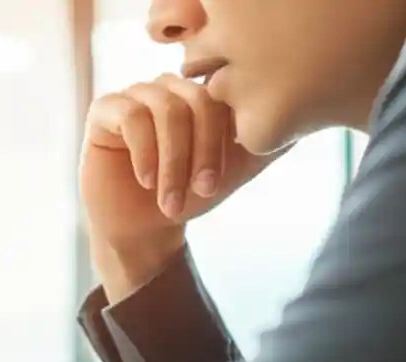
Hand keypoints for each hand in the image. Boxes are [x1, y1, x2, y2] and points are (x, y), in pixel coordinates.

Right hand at [81, 74, 281, 301]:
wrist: (144, 230)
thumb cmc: (188, 197)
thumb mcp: (235, 170)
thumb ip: (263, 143)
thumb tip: (300, 122)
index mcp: (199, 95)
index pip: (223, 97)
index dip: (222, 140)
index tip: (216, 184)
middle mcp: (168, 87)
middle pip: (195, 99)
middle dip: (201, 151)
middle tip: (200, 191)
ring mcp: (135, 95)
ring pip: (165, 109)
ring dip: (172, 161)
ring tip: (170, 199)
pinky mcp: (104, 110)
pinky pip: (130, 116)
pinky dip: (144, 153)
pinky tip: (146, 181)